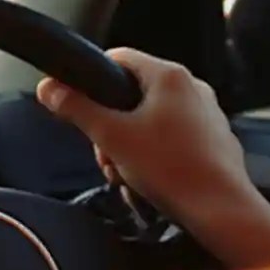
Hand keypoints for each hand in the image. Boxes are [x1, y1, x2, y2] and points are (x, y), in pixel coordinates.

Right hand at [38, 48, 269, 269]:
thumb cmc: (171, 169)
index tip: (81, 107)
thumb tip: (48, 87)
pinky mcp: (214, 140)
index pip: (118, 58)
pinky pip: (173, 139)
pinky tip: (150, 182)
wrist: (222, 211)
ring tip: (128, 175)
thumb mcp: (111, 137)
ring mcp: (207, 113)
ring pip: (151, 120)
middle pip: (133, 94)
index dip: (93, 80)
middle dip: (112, 127)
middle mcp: (192, 87)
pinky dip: (155, 156)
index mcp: (169, 75)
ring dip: (130, 146)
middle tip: (107, 156)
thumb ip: (77, 108)